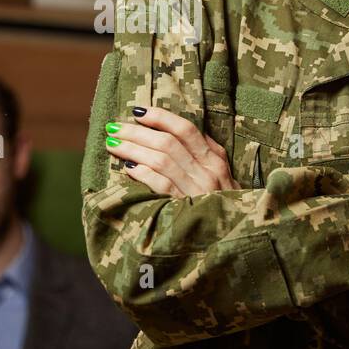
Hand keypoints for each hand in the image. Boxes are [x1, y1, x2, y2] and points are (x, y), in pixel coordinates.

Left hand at [104, 106, 238, 196]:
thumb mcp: (223, 176)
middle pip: (167, 143)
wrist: (235, 236)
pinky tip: (128, 168)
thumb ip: (206, 152)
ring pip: (160, 161)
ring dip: (133, 150)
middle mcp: (207, 172)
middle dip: (136, 132)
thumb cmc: (224, 205)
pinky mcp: (184, 209)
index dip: (160, 118)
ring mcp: (196, 191)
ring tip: (113, 145)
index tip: (137, 112)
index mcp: (215, 160)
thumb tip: (178, 129)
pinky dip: (143, 173)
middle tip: (114, 128)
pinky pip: (160, 185)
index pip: (185, 130)